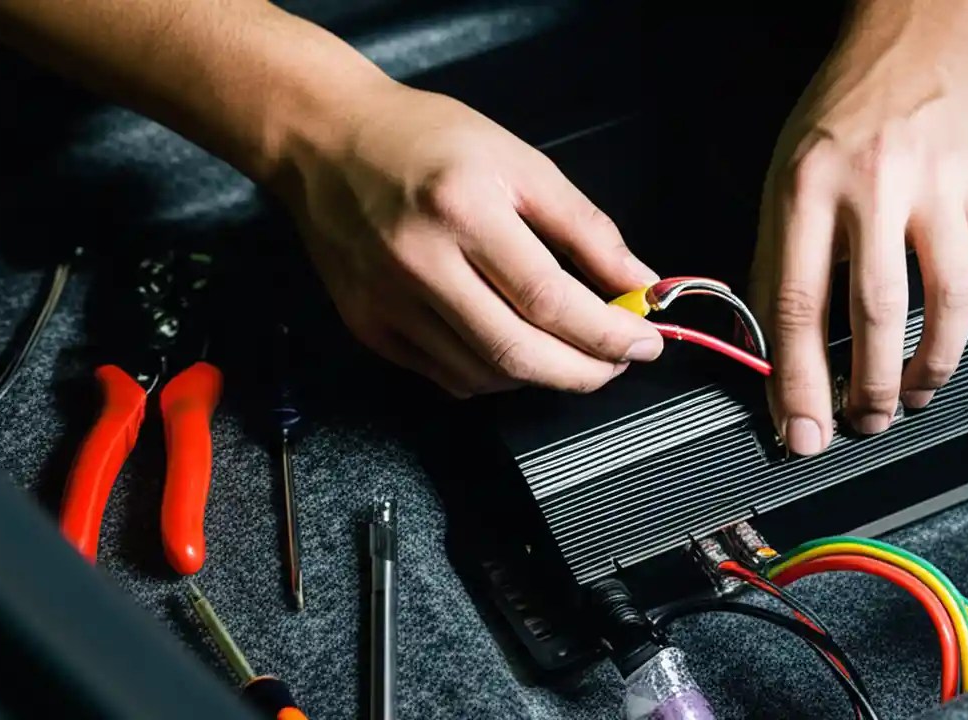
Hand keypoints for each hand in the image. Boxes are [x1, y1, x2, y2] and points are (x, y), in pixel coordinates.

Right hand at [281, 80, 663, 397]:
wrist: (324, 141)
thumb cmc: (424, 140)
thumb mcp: (520, 162)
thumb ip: (585, 227)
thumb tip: (637, 281)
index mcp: (464, 211)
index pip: (550, 299)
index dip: (607, 332)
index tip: (644, 341)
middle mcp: (419, 264)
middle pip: (517, 353)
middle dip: (583, 372)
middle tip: (615, 365)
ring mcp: (387, 303)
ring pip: (484, 375)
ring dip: (540, 376)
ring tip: (570, 352)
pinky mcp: (368, 327)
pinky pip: (446, 376)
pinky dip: (493, 376)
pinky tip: (514, 350)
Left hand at [750, 2, 967, 454]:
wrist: (919, 44)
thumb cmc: (842, 118)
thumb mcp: (784, 180)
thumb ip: (780, 262)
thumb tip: (776, 356)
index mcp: (806, 187)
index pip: (796, 304)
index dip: (798, 382)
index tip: (803, 432)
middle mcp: (874, 185)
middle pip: (875, 312)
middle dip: (870, 389)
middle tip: (865, 422)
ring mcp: (940, 186)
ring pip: (946, 303)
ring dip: (929, 367)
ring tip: (912, 394)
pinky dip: (955, 304)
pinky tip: (939, 307)